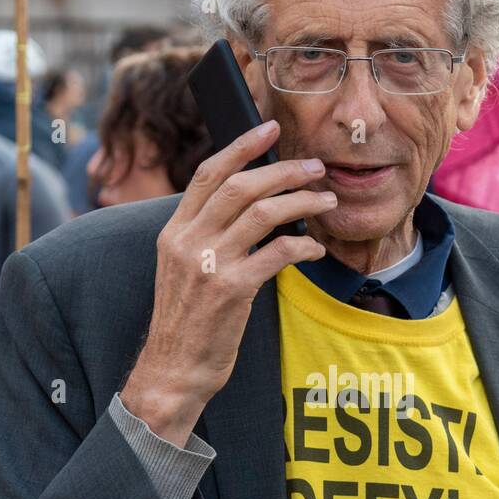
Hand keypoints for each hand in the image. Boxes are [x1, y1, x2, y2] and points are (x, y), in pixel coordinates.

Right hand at [119, 120, 328, 445]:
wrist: (172, 370)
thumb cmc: (187, 324)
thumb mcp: (184, 270)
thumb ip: (206, 236)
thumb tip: (250, 207)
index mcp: (174, 231)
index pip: (209, 174)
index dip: (242, 146)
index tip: (269, 128)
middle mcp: (188, 241)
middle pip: (241, 185)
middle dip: (284, 170)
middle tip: (315, 168)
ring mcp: (209, 264)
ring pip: (262, 212)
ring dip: (301, 201)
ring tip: (325, 201)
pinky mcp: (232, 290)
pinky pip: (277, 252)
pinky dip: (302, 244)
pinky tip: (314, 248)